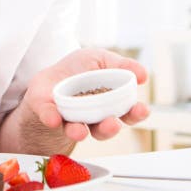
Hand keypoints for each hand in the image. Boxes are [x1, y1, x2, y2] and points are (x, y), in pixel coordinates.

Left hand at [23, 48, 149, 141]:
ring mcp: (70, 119)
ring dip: (79, 131)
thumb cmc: (80, 69)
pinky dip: (51, 118)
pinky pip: (49, 117)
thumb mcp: (101, 59)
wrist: (52, 76)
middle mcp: (92, 118)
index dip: (136, 113)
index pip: (127, 114)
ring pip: (78, 130)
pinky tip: (53, 119)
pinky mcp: (48, 114)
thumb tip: (143, 74)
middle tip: (112, 123)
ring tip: (80, 131)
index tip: (141, 109)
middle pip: (104, 129)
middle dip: (109, 128)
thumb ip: (121, 65)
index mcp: (110, 106)